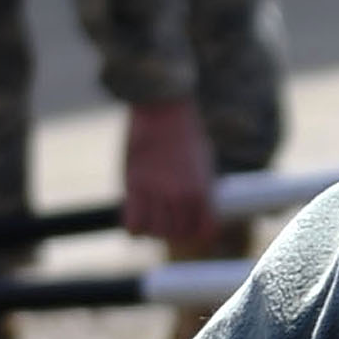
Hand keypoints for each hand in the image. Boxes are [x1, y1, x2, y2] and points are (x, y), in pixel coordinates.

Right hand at [123, 96, 220, 251]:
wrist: (162, 104)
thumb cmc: (184, 130)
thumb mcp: (204, 161)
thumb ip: (202, 188)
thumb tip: (201, 209)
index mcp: (202, 191)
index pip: (205, 232)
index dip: (198, 234)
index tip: (192, 228)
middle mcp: (180, 195)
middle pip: (178, 235)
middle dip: (174, 231)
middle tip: (167, 219)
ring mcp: (156, 191)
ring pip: (156, 233)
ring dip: (154, 230)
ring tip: (151, 217)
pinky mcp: (133, 184)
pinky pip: (133, 225)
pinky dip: (134, 229)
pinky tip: (135, 218)